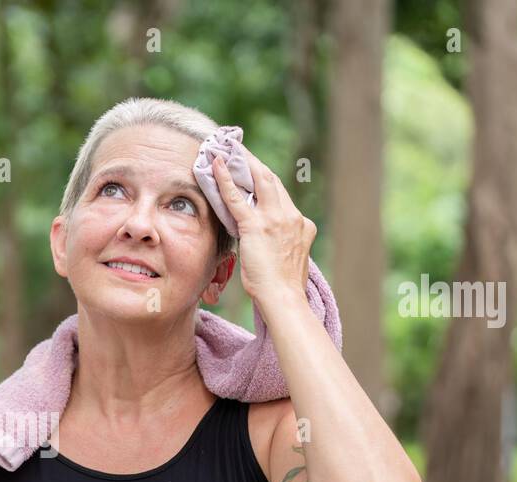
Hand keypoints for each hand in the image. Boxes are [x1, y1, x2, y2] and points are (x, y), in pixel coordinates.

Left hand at [211, 143, 315, 305]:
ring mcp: (276, 219)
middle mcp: (292, 216)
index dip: (265, 178)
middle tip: (236, 148)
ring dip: (240, 162)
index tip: (253, 167)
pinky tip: (214, 165)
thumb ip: (279, 243)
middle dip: (253, 163)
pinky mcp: (257, 227)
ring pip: (257, 181)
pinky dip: (225, 179)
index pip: (281, 193)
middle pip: (271, 180)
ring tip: (224, 148)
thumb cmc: (282, 288)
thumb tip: (263, 241)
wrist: (284, 298)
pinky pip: (237, 198)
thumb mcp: (287, 259)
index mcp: (301, 224)